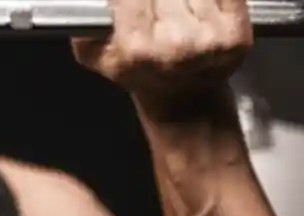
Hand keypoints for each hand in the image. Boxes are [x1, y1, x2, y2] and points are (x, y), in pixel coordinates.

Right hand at [73, 0, 250, 107]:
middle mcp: (175, 44)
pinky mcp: (238, 35)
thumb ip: (84, 21)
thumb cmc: (138, 71)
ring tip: (175, 9)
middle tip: (157, 7)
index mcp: (136, 48)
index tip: (136, 3)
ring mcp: (211, 39)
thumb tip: (97, 2)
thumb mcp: (95, 54)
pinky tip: (198, 6)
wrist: (182, 100)